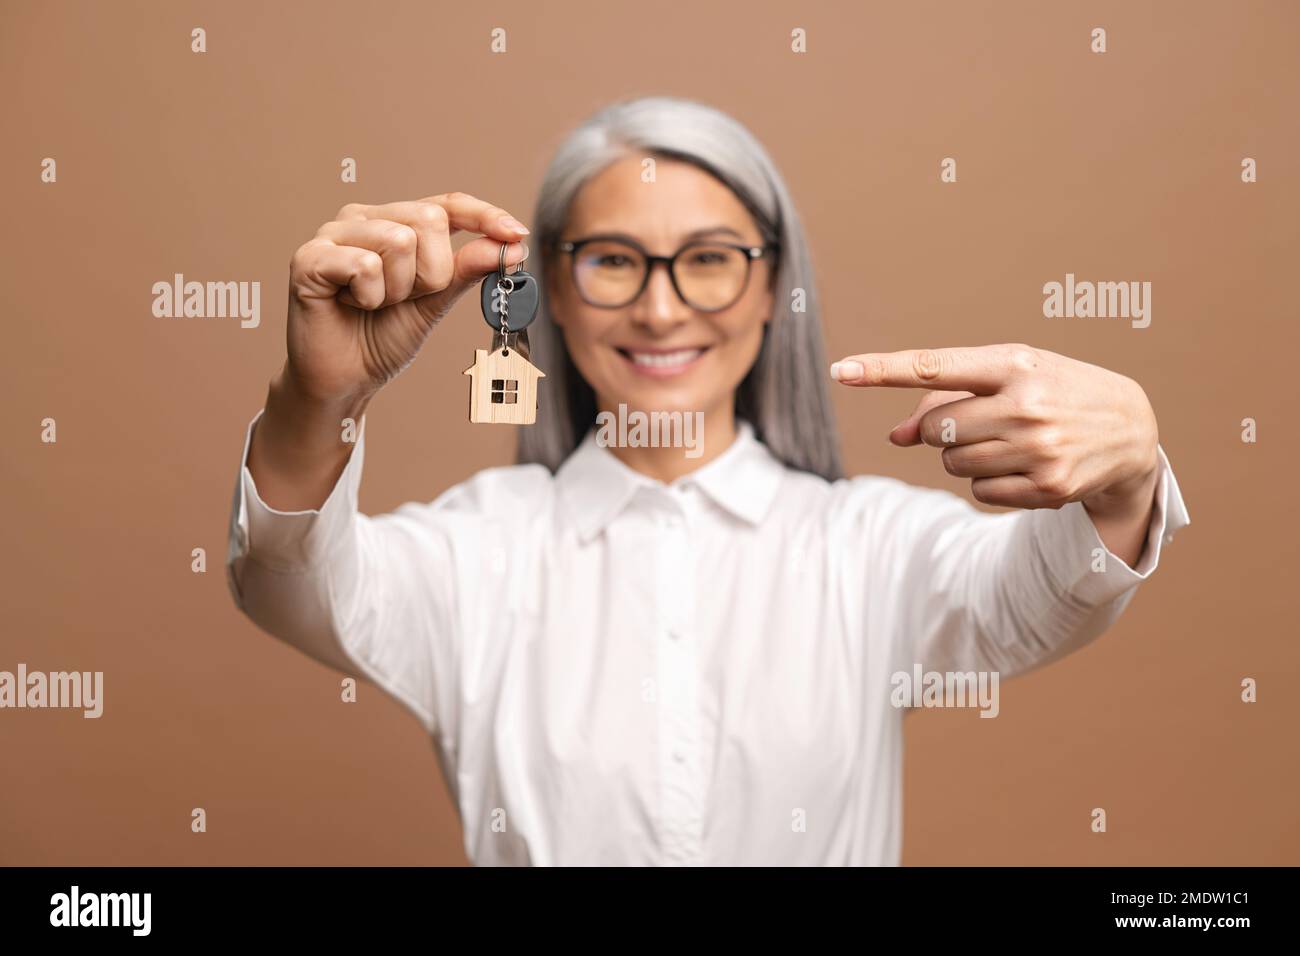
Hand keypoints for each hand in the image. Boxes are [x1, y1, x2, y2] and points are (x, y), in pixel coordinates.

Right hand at [247, 193, 528, 511]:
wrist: (344, 381)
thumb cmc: (382, 337)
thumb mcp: (436, 302)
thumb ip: (467, 270)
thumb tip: (511, 244)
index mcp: (395, 222)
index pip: (448, 204)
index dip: (484, 215)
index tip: (517, 235)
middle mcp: (365, 218)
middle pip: (429, 219)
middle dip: (432, 272)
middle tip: (405, 299)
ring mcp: (334, 233)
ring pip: (399, 240)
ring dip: (399, 289)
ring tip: (376, 304)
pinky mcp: (309, 257)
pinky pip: (364, 264)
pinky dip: (369, 295)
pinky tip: (352, 305)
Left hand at [830, 344, 1160, 560]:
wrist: (1132, 429)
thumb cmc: (1052, 391)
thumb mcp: (1010, 376)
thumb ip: (947, 396)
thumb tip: (895, 436)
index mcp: (1015, 362)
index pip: (934, 366)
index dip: (882, 369)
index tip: (840, 370)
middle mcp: (1027, 403)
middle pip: (935, 427)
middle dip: (941, 429)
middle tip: (980, 421)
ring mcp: (1038, 448)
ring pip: (950, 462)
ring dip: (963, 456)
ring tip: (1007, 442)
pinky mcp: (1047, 487)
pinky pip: (977, 492)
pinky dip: (987, 482)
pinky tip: (1022, 467)